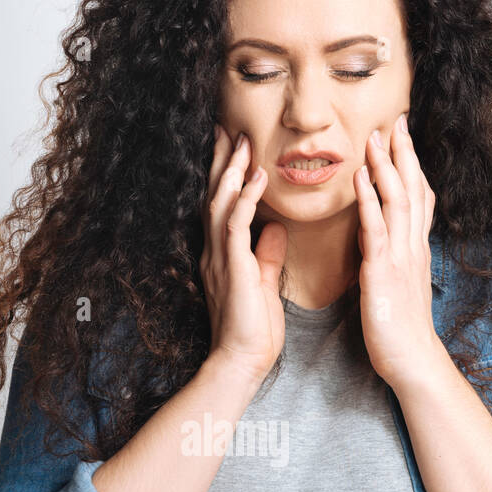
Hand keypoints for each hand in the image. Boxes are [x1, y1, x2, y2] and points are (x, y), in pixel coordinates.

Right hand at [200, 127, 287, 384]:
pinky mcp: (231, 268)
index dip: (229, 176)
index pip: (224, 206)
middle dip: (222, 161)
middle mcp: (216, 252)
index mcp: (224, 256)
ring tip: (243, 141)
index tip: (237, 146)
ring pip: (221, 203)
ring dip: (232, 171)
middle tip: (228, 128)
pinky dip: (245, 197)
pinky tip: (256, 176)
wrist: (241, 363)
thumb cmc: (254, 332)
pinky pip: (235, 224)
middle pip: (215, 196)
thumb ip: (267, 255)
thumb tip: (276, 229)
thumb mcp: (264, 285)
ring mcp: (220, 259)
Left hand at [354, 114, 442, 391]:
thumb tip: (384, 245)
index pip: (418, 197)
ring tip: (374, 137)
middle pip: (413, 188)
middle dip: (403, 153)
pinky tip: (359, 178)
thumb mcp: (400, 287)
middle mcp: (412, 247)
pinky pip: (376, 229)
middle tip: (394, 120)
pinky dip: (368, 200)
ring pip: (397, 200)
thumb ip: (394, 261)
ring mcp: (400, 257)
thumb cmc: (401, 330)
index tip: (403, 137)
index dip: (412, 165)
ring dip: (386, 166)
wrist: (413, 361)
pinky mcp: (383, 272)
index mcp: (414, 250)